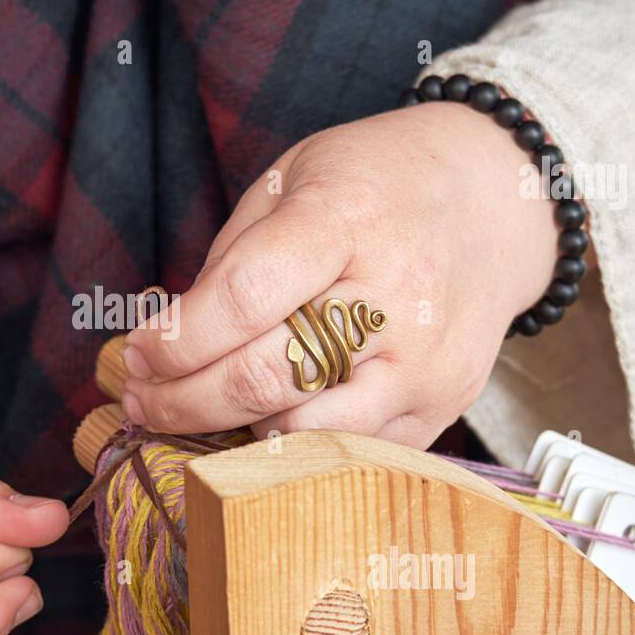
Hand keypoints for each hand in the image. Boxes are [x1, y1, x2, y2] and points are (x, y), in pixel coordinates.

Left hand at [121, 101, 557, 446]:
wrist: (496, 201)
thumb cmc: (376, 185)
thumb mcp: (292, 181)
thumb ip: (231, 260)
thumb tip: (167, 341)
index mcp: (346, 220)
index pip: (242, 300)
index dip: (175, 341)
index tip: (138, 353)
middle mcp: (395, 297)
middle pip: (266, 379)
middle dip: (183, 400)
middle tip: (144, 398)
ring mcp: (425, 362)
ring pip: (305, 433)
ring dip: (232, 433)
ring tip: (197, 410)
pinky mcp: (442, 406)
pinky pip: (348, 454)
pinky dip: (293, 447)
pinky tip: (263, 420)